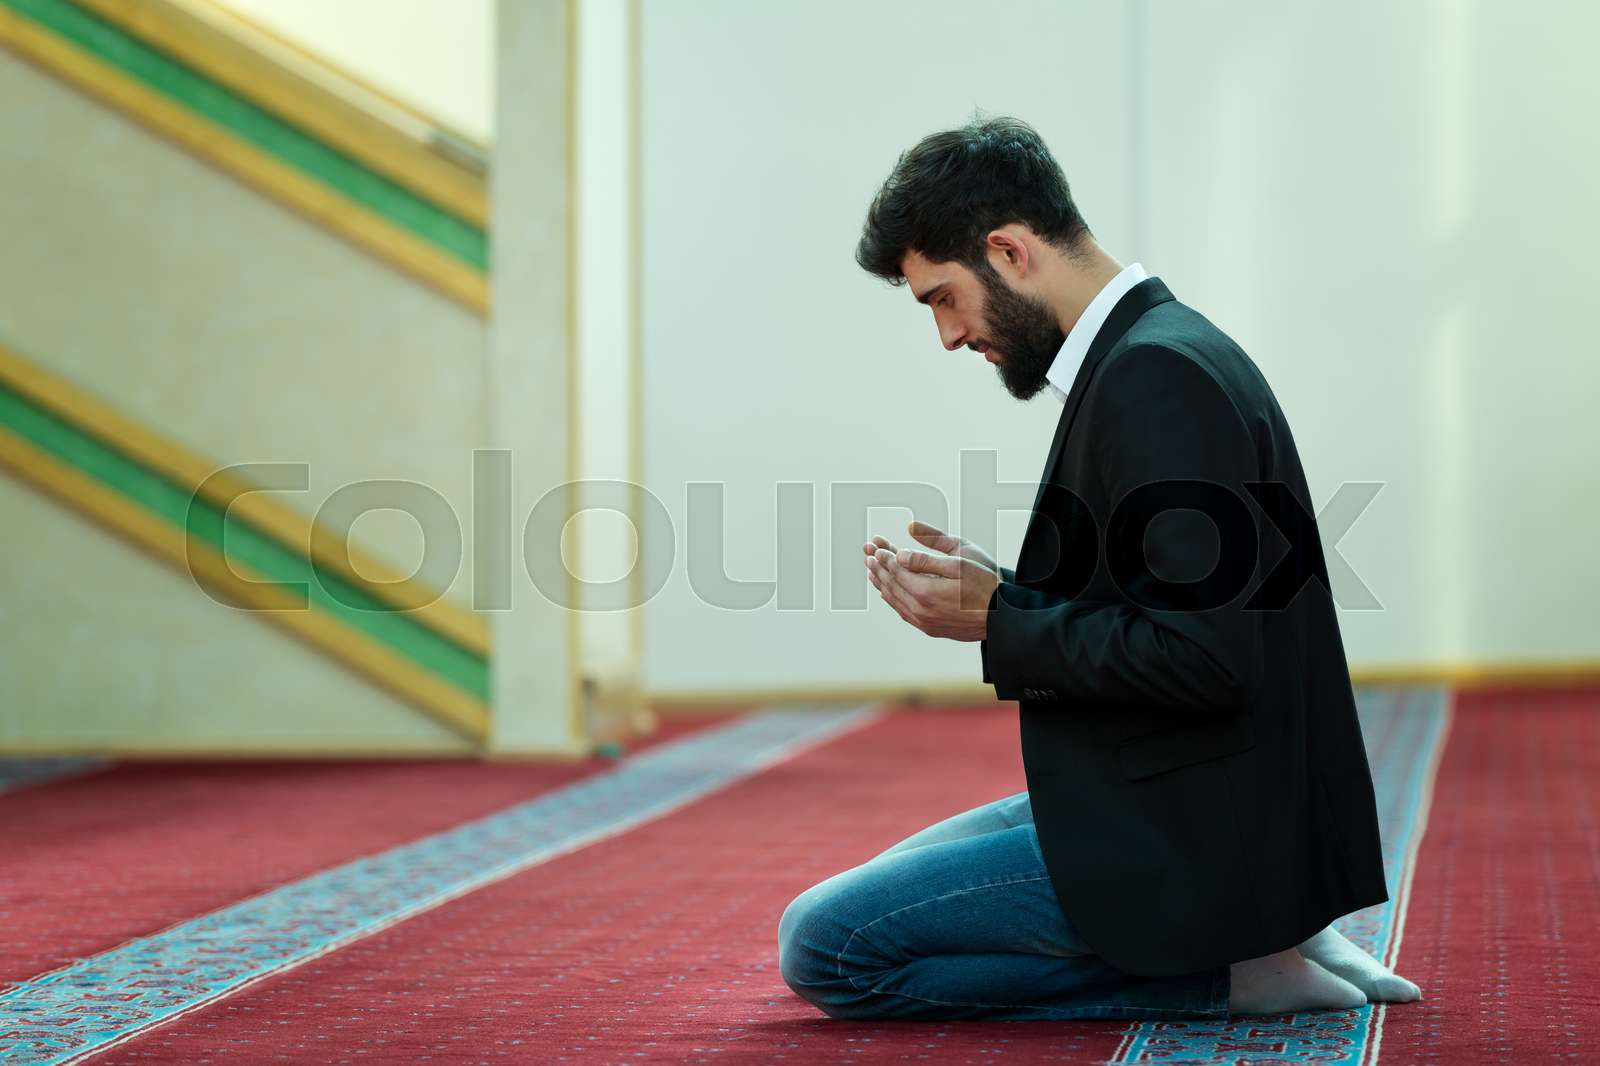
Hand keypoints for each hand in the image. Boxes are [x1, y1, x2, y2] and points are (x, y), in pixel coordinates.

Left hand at [861, 524, 999, 641]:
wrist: (1003, 617)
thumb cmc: (986, 583)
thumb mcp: (960, 560)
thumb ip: (928, 554)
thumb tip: (900, 552)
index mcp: (925, 590)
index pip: (895, 569)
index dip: (883, 554)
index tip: (875, 543)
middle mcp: (919, 609)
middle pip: (890, 583)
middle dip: (877, 565)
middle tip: (866, 550)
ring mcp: (923, 621)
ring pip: (893, 599)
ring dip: (880, 582)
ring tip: (871, 569)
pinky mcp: (930, 628)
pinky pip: (903, 612)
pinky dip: (891, 598)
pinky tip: (887, 592)